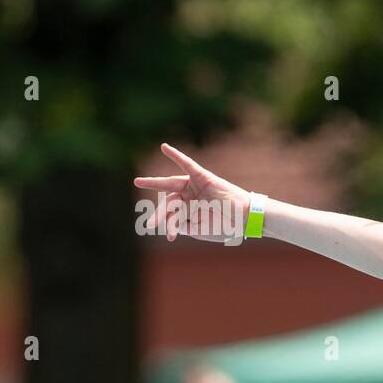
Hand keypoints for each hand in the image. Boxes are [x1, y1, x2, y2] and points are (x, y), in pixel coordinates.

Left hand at [134, 143, 249, 242]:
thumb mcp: (199, 228)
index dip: (169, 224)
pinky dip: (177, 156)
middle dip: (159, 213)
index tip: (167, 235)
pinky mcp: (203, 177)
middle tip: (148, 224)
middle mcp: (191, 195)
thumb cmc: (225, 225)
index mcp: (190, 208)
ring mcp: (196, 185)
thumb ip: (181, 224)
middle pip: (168, 200)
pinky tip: (164, 147)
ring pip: (171, 185)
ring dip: (154, 182)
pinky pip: (188, 164)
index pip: (172, 213)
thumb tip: (164, 222)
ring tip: (138, 182)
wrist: (245, 219)